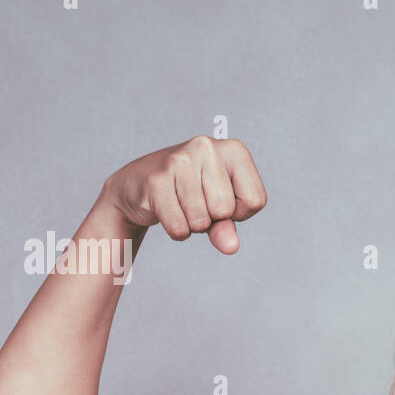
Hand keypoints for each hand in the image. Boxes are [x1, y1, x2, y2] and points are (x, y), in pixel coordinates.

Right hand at [101, 135, 267, 253]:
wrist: (139, 184)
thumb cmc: (189, 193)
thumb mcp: (218, 210)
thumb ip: (228, 228)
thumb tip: (230, 246)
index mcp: (233, 150)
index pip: (256, 201)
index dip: (240, 213)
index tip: (221, 199)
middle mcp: (207, 147)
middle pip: (226, 210)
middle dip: (212, 218)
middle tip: (196, 201)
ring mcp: (179, 160)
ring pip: (201, 220)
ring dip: (192, 224)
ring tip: (181, 203)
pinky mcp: (156, 180)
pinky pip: (179, 227)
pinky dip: (176, 230)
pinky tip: (167, 209)